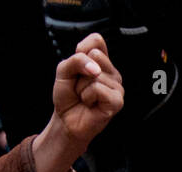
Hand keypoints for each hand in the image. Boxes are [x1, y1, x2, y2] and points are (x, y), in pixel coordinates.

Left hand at [51, 33, 123, 148]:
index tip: (77, 67)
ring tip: (85, 97)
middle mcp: (111, 72)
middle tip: (81, 86)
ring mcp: (117, 86)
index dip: (82, 49)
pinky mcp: (117, 101)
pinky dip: (88, 97)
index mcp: (101, 62)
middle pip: (95, 55)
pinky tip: (90, 104)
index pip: (97, 40)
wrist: (66, 120)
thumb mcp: (64, 70)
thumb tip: (95, 68)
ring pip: (95, 74)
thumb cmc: (68, 97)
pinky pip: (98, 88)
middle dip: (80, 72)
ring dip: (82, 88)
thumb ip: (75, 60)